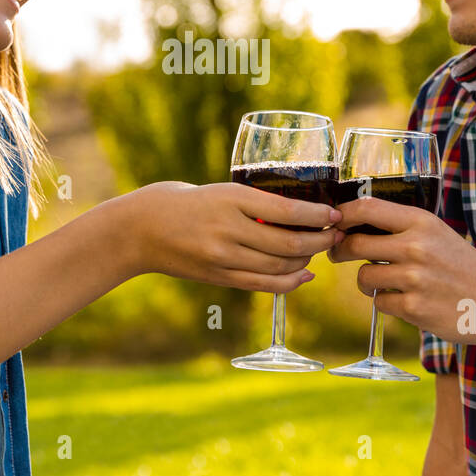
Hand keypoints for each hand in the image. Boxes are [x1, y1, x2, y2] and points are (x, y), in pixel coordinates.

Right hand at [122, 181, 342, 292]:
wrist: (138, 229)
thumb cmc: (178, 200)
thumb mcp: (217, 190)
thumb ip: (251, 202)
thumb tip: (293, 212)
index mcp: (230, 199)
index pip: (287, 212)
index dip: (318, 216)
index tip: (335, 213)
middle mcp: (229, 230)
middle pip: (289, 244)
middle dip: (321, 241)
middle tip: (337, 233)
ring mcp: (223, 257)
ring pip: (280, 267)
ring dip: (308, 261)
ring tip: (321, 250)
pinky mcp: (219, 277)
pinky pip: (263, 285)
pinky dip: (290, 282)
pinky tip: (304, 275)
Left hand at [327, 197, 475, 344]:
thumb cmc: (464, 266)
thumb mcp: (437, 234)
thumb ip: (401, 228)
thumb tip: (352, 225)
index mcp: (421, 221)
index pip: (366, 207)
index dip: (341, 214)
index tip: (332, 222)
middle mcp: (415, 246)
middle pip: (354, 243)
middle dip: (339, 250)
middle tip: (337, 254)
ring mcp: (414, 278)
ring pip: (363, 277)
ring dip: (366, 281)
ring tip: (382, 282)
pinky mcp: (414, 308)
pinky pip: (380, 303)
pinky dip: (386, 303)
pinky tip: (405, 301)